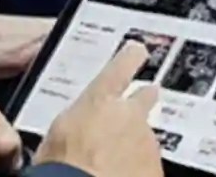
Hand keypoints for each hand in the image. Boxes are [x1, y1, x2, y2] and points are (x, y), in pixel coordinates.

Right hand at [34, 41, 162, 176]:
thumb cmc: (62, 167)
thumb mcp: (57, 134)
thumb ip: (76, 121)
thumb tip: (76, 126)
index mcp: (101, 100)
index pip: (121, 66)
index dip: (131, 57)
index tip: (138, 50)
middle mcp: (130, 115)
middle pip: (146, 97)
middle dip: (143, 99)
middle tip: (140, 102)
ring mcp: (147, 142)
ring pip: (146, 136)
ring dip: (136, 143)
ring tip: (117, 160)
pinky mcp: (157, 167)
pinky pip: (150, 164)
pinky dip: (141, 168)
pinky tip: (125, 175)